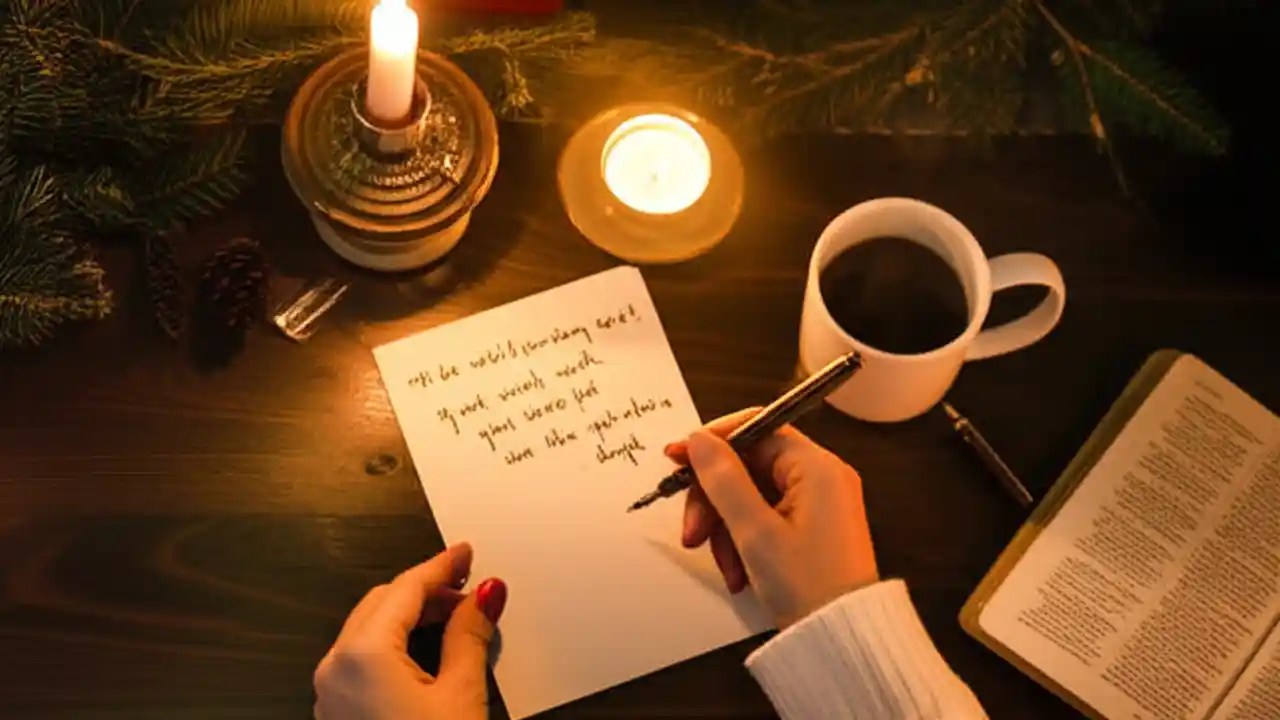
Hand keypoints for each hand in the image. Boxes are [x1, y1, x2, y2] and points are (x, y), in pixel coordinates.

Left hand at [313, 543, 507, 719]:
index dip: (441, 566)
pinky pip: (363, 662)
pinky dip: (396, 646)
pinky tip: (429, 652)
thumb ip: (470, 637)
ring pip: (370, 632)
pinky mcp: (339, 715)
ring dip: (412, 618)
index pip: (406, 588)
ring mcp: (331, 696)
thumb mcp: (460, 695)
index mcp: (361, 656)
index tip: (464, 554)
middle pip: (383, 604)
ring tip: (456, 619)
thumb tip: (484, 596)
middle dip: (428, 591)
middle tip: (468, 586)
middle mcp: (335, 671)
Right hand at [666, 410, 878, 628]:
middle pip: (749, 466)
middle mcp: (821, 478)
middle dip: (715, 500)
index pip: (757, 428)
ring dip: (726, 528)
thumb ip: (723, 480)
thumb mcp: (754, 531)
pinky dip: (745, 542)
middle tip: (693, 533)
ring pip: (752, 497)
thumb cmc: (806, 584)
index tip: (676, 458)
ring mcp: (818, 505)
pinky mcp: (812, 530)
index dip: (713, 441)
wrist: (843, 642)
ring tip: (723, 565)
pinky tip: (739, 574)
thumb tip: (699, 439)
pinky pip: (766, 520)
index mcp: (816, 467)